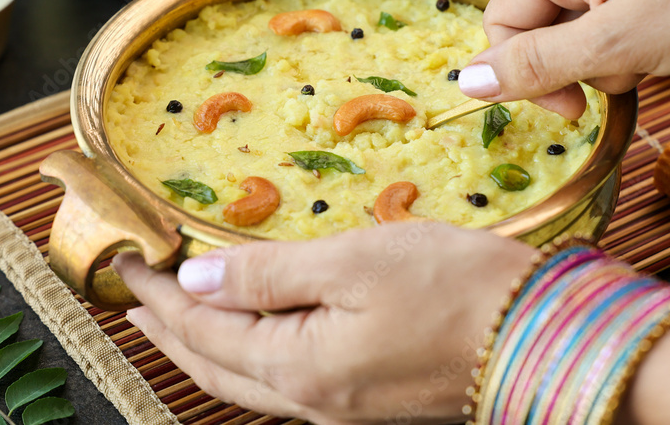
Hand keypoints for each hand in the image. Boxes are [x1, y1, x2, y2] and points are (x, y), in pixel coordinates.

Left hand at [113, 223, 533, 424]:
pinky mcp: (366, 400)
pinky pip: (281, 383)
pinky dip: (246, 354)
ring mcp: (339, 407)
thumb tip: (197, 279)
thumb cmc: (453, 289)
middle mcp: (311, 400)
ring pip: (245, 381)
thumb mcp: (352, 262)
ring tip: (176, 315)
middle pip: (214, 367)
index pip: (202, 330)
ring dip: (202, 345)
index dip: (159, 295)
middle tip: (135, 294)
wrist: (541, 337)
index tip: (128, 262)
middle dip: (167, 329)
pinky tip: (250, 334)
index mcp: (299, 367)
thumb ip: (267, 274)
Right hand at [459, 0, 669, 117]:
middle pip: (540, 13)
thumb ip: (535, 65)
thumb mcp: (614, 45)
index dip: (527, 74)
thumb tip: (467, 83)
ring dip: (606, 43)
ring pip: (578, 5)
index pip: (502, 21)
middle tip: (628, 72)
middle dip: (577, 57)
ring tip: (655, 48)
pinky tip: (664, 25)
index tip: (575, 109)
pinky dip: (628, 18)